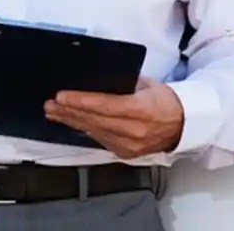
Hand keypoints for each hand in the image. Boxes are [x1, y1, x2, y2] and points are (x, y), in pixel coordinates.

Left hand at [45, 78, 183, 158]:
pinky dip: (85, 130)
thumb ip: (123, 85)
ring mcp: (129, 146)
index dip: (81, 102)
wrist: (184, 125)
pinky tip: (72, 123)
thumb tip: (96, 80)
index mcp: (141, 110)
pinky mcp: (125, 153)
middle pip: (94, 121)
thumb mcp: (147, 84)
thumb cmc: (165, 100)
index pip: (104, 106)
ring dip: (71, 122)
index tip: (61, 96)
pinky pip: (100, 140)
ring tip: (54, 113)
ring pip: (94, 132)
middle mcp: (134, 131)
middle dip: (69, 112)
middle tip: (50, 105)